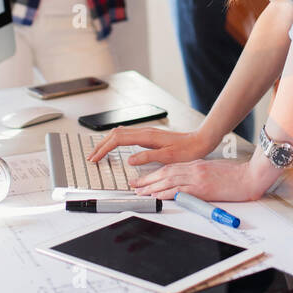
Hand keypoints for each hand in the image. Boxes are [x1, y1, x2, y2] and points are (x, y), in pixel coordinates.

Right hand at [86, 126, 213, 166]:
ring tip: (99, 152)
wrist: (200, 141)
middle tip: (91, 157)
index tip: (96, 158)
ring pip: (120, 133)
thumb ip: (148, 157)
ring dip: (107, 142)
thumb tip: (130, 159)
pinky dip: (116, 141)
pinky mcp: (150, 136)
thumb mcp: (168, 157)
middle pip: (115, 134)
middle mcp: (145, 132)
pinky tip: (115, 146)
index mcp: (147, 137)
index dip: (104, 149)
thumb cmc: (188, 150)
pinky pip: (127, 135)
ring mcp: (147, 133)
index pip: (118, 140)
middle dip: (101, 145)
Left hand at [132, 158, 269, 201]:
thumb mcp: (215, 171)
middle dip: (148, 179)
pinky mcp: (202, 188)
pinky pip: (179, 190)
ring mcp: (197, 178)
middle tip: (135, 185)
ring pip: (168, 180)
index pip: (171, 167)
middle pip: (165, 173)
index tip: (145, 178)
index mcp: (197, 164)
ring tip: (139, 192)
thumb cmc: (237, 176)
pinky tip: (155, 196)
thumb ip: (200, 175)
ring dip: (151, 187)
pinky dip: (165, 193)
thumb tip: (188, 184)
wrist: (251, 177)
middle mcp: (194, 168)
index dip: (155, 173)